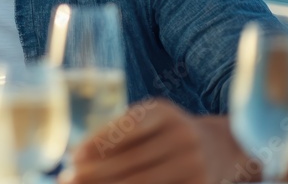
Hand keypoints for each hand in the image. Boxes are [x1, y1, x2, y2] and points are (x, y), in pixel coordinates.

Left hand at [61, 98, 248, 183]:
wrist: (221, 147)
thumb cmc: (167, 132)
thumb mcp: (149, 120)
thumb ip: (119, 133)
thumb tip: (75, 158)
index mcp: (162, 112)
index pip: (127, 126)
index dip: (97, 142)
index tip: (72, 157)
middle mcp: (182, 135)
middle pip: (130, 161)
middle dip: (94, 174)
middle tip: (67, 180)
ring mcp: (194, 164)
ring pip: (141, 183)